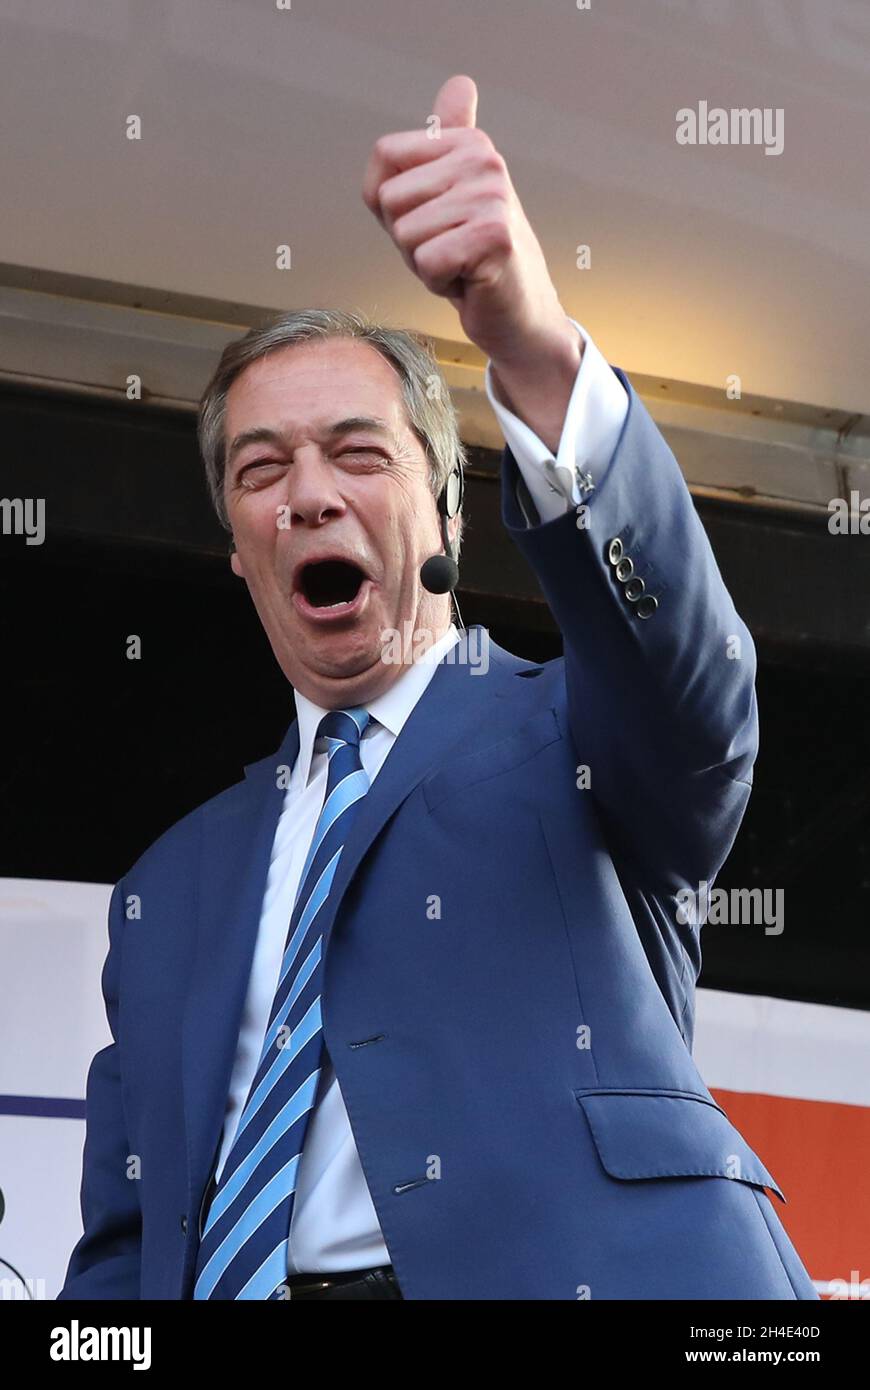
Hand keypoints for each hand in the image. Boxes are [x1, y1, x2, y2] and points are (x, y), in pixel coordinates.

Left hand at [362, 74, 574, 367]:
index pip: (384, 156)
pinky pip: (427, 262)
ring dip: (424, 263)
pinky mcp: (494, 236)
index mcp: (468, 142)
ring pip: (405, 234)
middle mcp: (484, 159)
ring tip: (460, 264)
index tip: (431, 221)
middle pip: (390, 199)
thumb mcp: (444, 195)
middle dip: (407, 239)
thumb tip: (461, 83)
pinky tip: (469, 281)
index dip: (392, 203)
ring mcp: (492, 196)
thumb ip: (439, 144)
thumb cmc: (472, 259)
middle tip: (449, 249)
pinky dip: (439, 283)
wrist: (517, 313)